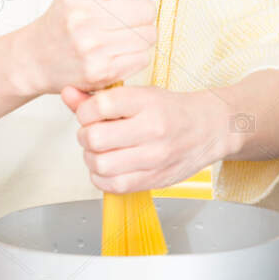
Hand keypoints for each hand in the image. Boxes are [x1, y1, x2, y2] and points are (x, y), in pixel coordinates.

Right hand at [10, 0, 165, 98]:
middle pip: (147, 8)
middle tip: (121, 18)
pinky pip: (143, 57)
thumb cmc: (63, 20)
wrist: (35, 58)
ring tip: (118, 36)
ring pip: (149, 34)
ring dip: (139, 35)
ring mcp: (93, 47)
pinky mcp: (101, 71)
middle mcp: (83, 17)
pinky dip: (134, 55)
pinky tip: (115, 52)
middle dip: (140, 13)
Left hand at [61, 83, 225, 193]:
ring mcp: (155, 157)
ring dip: (92, 159)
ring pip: (101, 164)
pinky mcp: (156, 178)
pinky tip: (109, 167)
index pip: (99, 106)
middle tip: (92, 134)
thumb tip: (67, 94)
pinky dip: (102, 178)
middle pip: (94, 138)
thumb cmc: (172, 110)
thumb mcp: (139, 95)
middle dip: (84, 136)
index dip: (84, 111)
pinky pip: (114, 185)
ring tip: (100, 151)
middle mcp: (152, 129)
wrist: (211, 128)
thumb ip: (99, 97)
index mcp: (147, 102)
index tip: (89, 114)